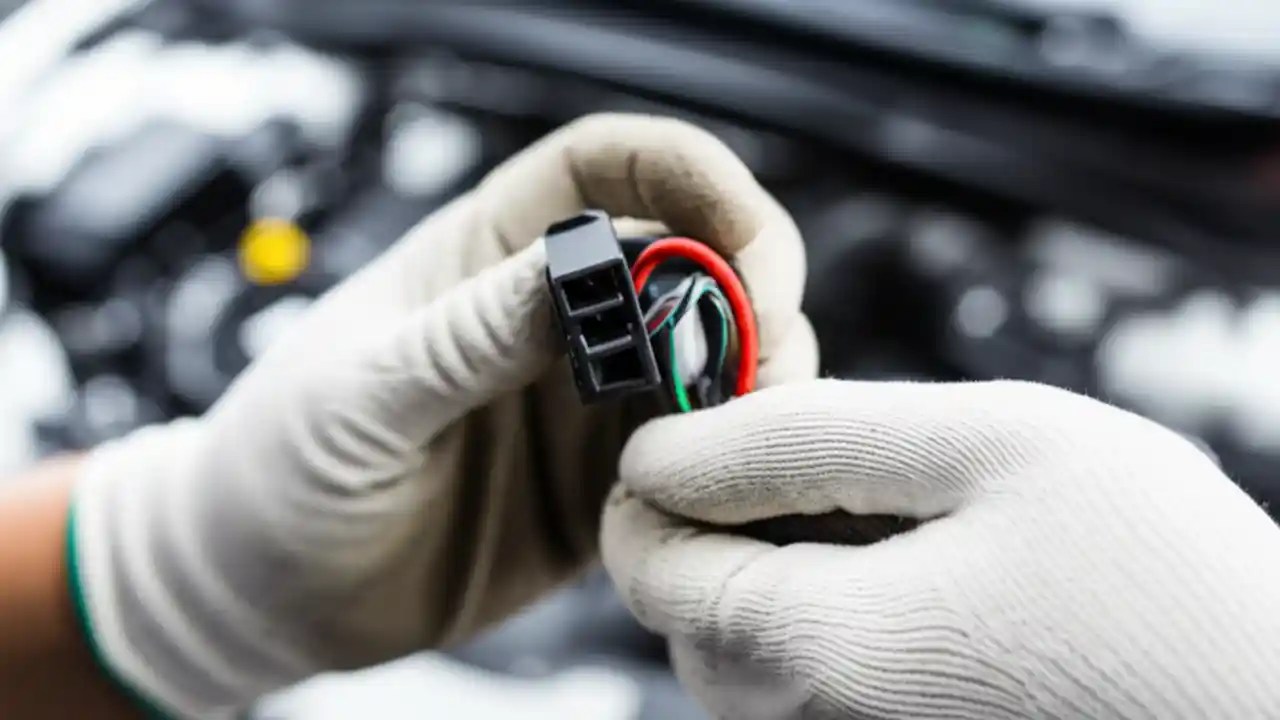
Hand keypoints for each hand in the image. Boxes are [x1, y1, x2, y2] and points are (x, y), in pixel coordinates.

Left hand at [71, 114, 816, 716]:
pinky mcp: (603, 486)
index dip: (688, 174)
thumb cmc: (278, 474)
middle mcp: (552, 321)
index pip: (605, 169)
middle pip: (693, 260)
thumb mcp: (358, 397)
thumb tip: (578, 274)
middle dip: (751, 289)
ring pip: (713, 360)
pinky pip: (696, 461)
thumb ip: (468, 338)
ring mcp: (586, 404)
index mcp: (487, 261)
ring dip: (754, 386)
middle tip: (766, 354)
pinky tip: (712, 497)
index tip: (741, 230)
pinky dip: (726, 470)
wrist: (263, 597)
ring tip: (751, 436)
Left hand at [603, 379, 1279, 718]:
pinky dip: (820, 609)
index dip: (651, 476)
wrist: (1274, 709)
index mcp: (817, 650)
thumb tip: (665, 445)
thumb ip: (802, 438)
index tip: (697, 417)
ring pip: (742, 649)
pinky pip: (808, 683)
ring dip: (767, 560)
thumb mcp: (985, 447)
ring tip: (869, 500)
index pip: (644, 561)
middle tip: (799, 444)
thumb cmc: (1167, 584)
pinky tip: (901, 563)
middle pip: (684, 609)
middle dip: (712, 515)